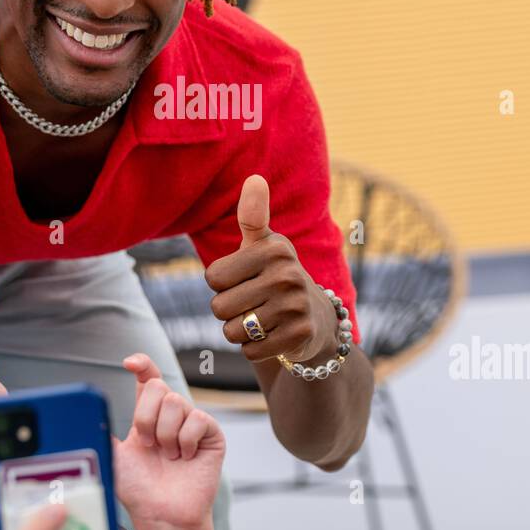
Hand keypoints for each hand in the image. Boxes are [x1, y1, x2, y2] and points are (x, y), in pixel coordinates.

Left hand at [113, 353, 223, 529]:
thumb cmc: (138, 489)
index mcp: (149, 414)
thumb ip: (104, 428)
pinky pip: (197, 419)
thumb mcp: (113, 453)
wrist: (159, 513)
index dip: (142, 364)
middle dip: (146, 417)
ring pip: (176, 402)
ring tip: (167, 456)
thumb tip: (86, 411)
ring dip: (165, 435)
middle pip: (159, 386)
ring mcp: (192, 422)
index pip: (149, 378)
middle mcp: (171, 414)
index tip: (129, 363)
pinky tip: (185, 457)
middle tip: (148, 445)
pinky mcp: (211, 434)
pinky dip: (185, 442)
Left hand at [205, 174, 337, 363]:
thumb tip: (254, 178)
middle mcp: (287, 274)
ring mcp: (296, 305)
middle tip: (253, 302)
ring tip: (261, 318)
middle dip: (229, 311)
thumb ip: (252, 215)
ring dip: (240, 331)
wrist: (317, 317)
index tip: (244, 279)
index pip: (212, 277)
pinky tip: (272, 335)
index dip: (221, 284)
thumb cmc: (276, 275)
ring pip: (233, 331)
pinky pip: (251, 351)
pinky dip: (255, 348)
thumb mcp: (264, 244)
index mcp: (273, 248)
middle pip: (219, 307)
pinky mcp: (300, 334)